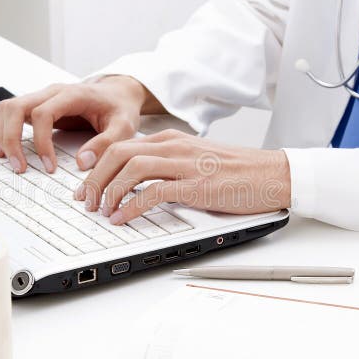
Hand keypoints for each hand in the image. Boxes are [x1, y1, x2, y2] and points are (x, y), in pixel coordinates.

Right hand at [0, 76, 163, 172]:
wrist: (118, 92)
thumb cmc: (120, 108)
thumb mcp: (123, 127)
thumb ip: (106, 143)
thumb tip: (82, 162)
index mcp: (71, 94)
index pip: (42, 114)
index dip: (41, 142)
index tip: (50, 167)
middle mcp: (51, 92)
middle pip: (15, 107)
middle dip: (11, 138)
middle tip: (19, 167)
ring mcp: (41, 97)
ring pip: (7, 108)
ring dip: (2, 134)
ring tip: (9, 160)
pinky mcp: (37, 105)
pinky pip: (10, 113)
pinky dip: (3, 130)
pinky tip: (6, 149)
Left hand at [75, 129, 290, 223]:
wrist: (273, 174)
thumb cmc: (238, 172)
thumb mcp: (195, 160)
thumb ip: (168, 165)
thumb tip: (139, 184)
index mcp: (172, 140)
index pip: (122, 145)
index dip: (96, 165)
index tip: (85, 184)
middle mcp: (174, 147)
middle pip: (118, 153)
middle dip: (94, 177)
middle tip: (84, 200)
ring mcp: (185, 164)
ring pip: (131, 168)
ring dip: (109, 191)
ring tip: (100, 210)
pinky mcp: (196, 185)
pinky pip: (154, 192)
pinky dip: (131, 206)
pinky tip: (123, 218)